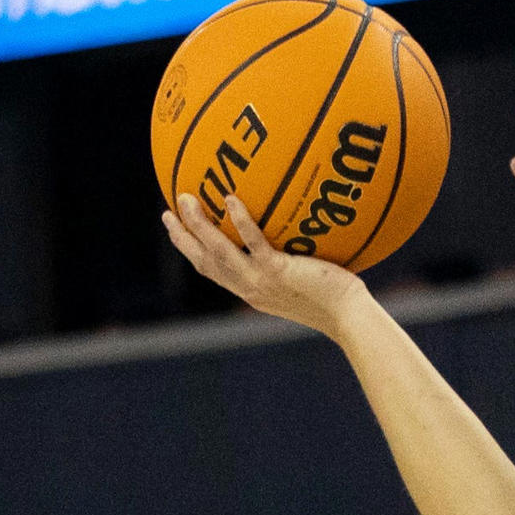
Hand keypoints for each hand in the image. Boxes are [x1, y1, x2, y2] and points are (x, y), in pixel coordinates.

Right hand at [165, 189, 374, 335]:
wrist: (347, 316)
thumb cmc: (333, 296)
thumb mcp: (301, 280)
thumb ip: (287, 260)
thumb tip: (290, 231)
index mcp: (249, 291)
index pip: (211, 269)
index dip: (190, 250)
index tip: (176, 230)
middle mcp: (249, 288)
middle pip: (204, 261)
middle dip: (183, 237)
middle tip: (168, 212)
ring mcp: (260, 281)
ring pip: (219, 251)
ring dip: (199, 225)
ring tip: (187, 199)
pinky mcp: (278, 271)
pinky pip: (254, 242)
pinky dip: (240, 221)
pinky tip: (231, 199)